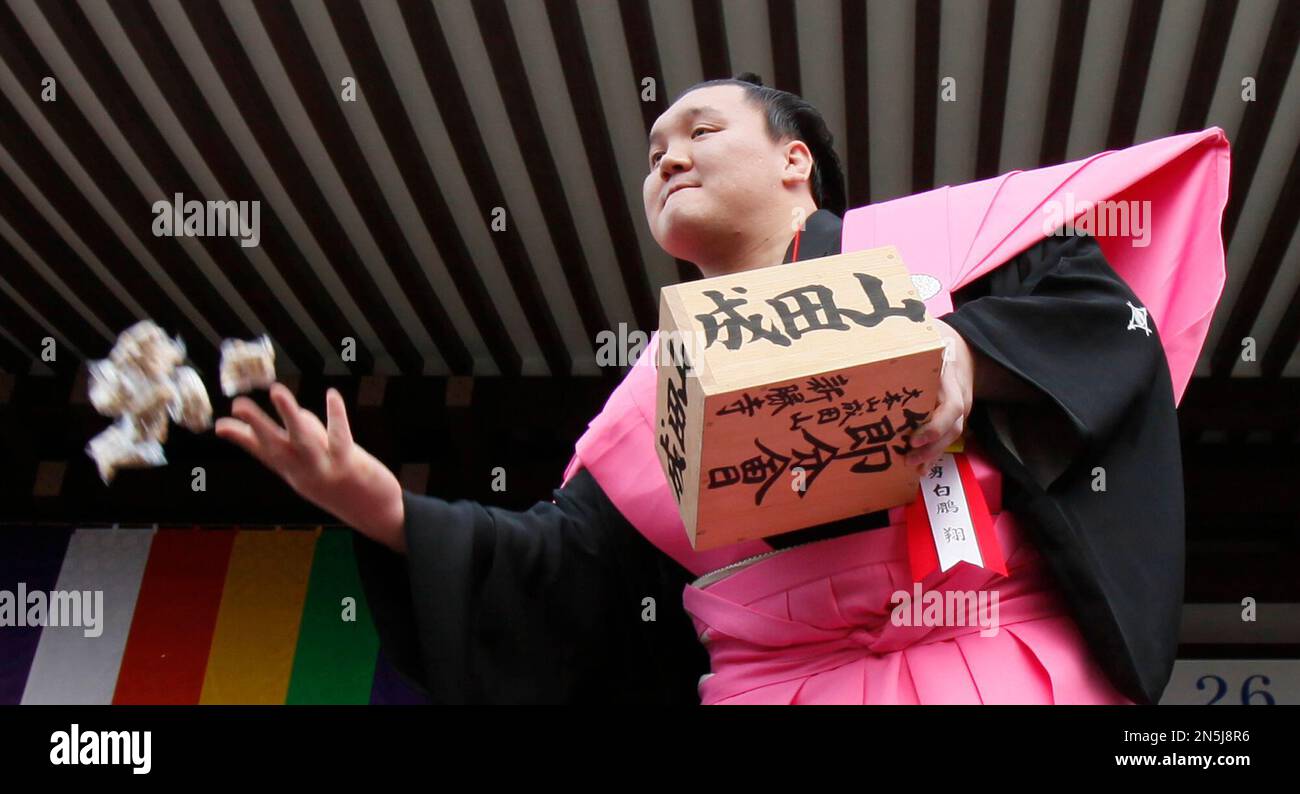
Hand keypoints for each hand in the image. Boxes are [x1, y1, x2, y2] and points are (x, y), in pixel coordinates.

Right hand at [214, 384, 406, 551]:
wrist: (374, 514)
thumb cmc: (341, 485)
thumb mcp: (313, 468)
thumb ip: (301, 442)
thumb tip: (294, 415)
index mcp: (293, 472)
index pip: (262, 452)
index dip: (241, 438)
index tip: (218, 424)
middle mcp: (303, 471)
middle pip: (276, 445)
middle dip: (257, 424)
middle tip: (237, 403)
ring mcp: (325, 468)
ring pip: (303, 439)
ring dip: (290, 414)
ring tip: (276, 391)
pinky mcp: (349, 464)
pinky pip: (339, 437)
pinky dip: (335, 415)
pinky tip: (332, 395)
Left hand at [904, 318, 974, 474]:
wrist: (966, 349)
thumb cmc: (938, 340)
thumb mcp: (928, 335)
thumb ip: (910, 338)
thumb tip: (878, 335)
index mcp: (950, 377)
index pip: (952, 407)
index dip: (935, 426)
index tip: (914, 438)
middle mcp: (958, 395)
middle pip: (952, 428)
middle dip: (932, 447)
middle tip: (907, 459)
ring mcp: (959, 408)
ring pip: (952, 436)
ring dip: (932, 454)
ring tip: (910, 467)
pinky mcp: (953, 417)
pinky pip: (946, 437)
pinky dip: (934, 454)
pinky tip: (919, 469)